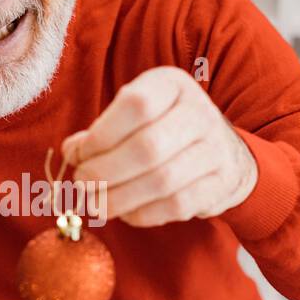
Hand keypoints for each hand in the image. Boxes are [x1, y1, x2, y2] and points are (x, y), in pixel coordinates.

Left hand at [61, 66, 257, 227]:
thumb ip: (102, 131)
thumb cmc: (165, 129)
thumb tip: (72, 152)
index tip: (79, 155)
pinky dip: (142, 213)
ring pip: (161, 181)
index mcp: (173, 85)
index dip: (100, 136)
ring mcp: (215, 150)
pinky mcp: (220, 184)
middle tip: (82, 183)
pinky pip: (175, 205)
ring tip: (95, 203)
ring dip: (119, 198)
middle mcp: (200, 113)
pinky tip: (125, 211)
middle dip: (105, 171)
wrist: (226, 152)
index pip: (136, 106)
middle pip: (147, 148)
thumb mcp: (136, 115)